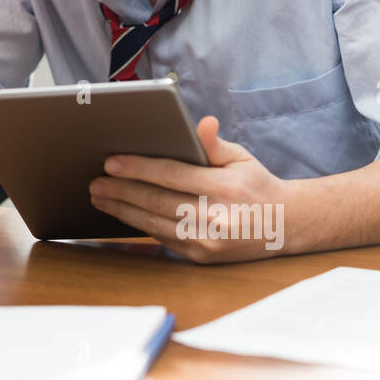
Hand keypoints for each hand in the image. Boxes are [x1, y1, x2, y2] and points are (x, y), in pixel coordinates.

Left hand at [88, 116, 295, 262]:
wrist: (284, 226)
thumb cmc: (257, 185)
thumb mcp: (241, 158)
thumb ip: (214, 144)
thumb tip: (202, 123)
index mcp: (225, 187)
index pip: (171, 175)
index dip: (138, 168)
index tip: (111, 162)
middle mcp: (216, 217)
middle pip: (157, 201)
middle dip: (121, 191)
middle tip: (94, 182)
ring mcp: (208, 241)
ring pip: (154, 224)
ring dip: (123, 211)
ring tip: (100, 198)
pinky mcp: (201, 257)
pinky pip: (163, 238)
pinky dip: (140, 225)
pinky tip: (123, 213)